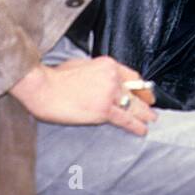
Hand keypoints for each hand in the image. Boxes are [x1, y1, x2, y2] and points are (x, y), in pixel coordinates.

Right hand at [8, 56, 157, 136]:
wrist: (42, 87)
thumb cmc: (54, 77)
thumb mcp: (80, 64)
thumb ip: (96, 72)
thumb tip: (100, 80)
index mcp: (108, 65)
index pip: (132, 76)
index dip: (140, 86)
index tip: (144, 91)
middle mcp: (113, 78)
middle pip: (135, 91)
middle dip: (146, 101)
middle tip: (152, 108)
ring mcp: (109, 94)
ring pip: (133, 106)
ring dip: (145, 114)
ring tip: (151, 120)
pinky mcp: (103, 111)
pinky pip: (125, 119)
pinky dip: (135, 125)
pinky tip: (142, 130)